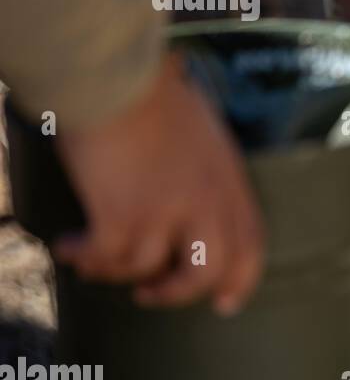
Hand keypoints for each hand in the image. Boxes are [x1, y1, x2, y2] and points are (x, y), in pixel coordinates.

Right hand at [53, 54, 264, 314]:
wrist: (118, 76)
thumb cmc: (155, 92)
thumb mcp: (205, 133)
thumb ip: (207, 171)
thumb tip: (196, 195)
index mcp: (229, 182)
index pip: (250, 245)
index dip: (241, 280)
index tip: (226, 302)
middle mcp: (204, 203)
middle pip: (205, 273)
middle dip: (177, 294)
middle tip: (150, 296)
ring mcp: (164, 212)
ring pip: (145, 269)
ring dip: (114, 271)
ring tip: (92, 261)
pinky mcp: (119, 215)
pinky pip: (104, 258)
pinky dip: (84, 258)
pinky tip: (68, 247)